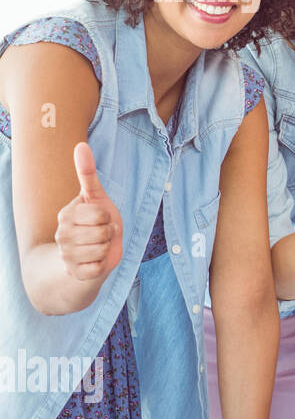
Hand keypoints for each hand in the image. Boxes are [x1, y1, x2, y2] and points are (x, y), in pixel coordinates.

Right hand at [54, 142, 122, 281]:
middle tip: (103, 235)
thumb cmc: (97, 223)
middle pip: (103, 232)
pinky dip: (103, 265)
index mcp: (66, 215)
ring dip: (108, 248)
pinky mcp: (75, 273)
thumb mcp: (96, 198)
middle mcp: (61, 235)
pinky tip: (96, 262)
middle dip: (110, 234)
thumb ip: (87, 173)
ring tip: (100, 246)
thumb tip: (81, 145)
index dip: (108, 218)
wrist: (93, 255)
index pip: (100, 214)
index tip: (101, 220)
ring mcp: (66, 255)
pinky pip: (99, 268)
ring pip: (102, 250)